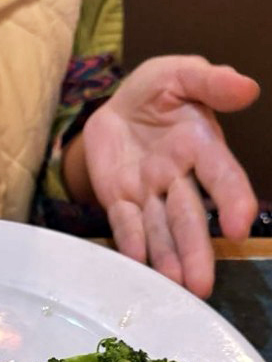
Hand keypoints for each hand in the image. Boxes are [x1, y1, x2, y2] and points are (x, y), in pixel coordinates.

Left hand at [79, 55, 259, 297]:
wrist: (115, 107)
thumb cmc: (155, 92)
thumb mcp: (178, 74)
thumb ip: (208, 80)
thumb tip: (246, 86)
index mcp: (200, 145)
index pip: (221, 176)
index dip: (231, 200)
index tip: (239, 227)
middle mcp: (178, 177)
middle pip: (188, 217)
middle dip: (196, 251)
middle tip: (203, 285)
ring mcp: (148, 193)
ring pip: (160, 230)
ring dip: (167, 259)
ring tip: (175, 287)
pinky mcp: (119, 200)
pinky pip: (125, 224)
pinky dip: (131, 243)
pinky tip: (135, 264)